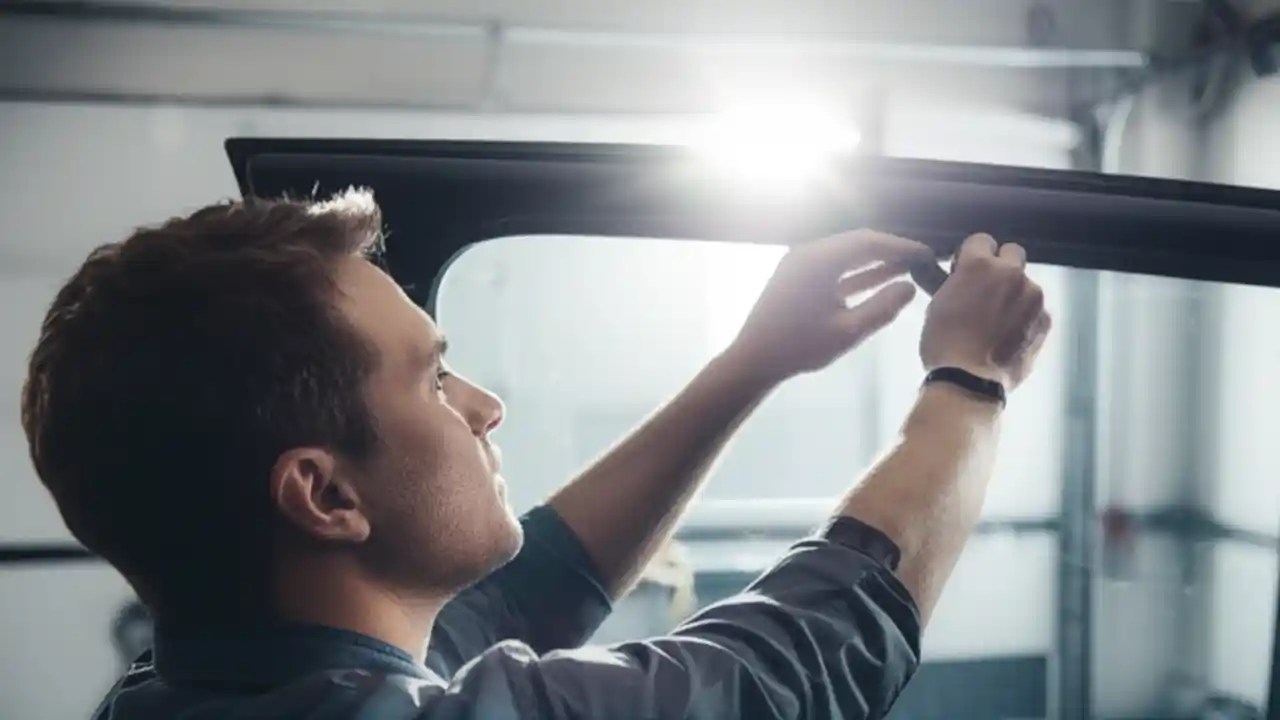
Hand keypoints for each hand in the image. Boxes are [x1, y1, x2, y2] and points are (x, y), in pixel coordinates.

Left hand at [728, 230, 933, 382]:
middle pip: (857, 243)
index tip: (927, 253)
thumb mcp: (848, 331)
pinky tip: (881, 278)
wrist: (753, 359)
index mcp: (819, 259)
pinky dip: (856, 272)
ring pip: (846, 254)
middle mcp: (808, 253)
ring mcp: (800, 263)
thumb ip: (883, 307)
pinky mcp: (797, 276)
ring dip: (874, 261)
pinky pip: (833, 267)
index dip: (901, 246)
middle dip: (890, 250)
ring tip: (907, 267)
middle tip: (921, 259)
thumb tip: (910, 288)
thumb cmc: (799, 347)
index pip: (869, 242)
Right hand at [920, 234, 1051, 390]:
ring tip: (996, 322)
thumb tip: (959, 275)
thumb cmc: (944, 344)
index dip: (972, 256)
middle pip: (1012, 252)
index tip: (966, 272)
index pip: (982, 240)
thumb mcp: (938, 303)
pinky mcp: (1045, 320)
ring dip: (1014, 294)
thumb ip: (956, 282)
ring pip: (1025, 283)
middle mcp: (1011, 274)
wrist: (968, 381)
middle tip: (986, 290)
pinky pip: (1035, 309)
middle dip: (1001, 265)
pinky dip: (1025, 317)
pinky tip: (1008, 336)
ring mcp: (1033, 297)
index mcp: (979, 265)